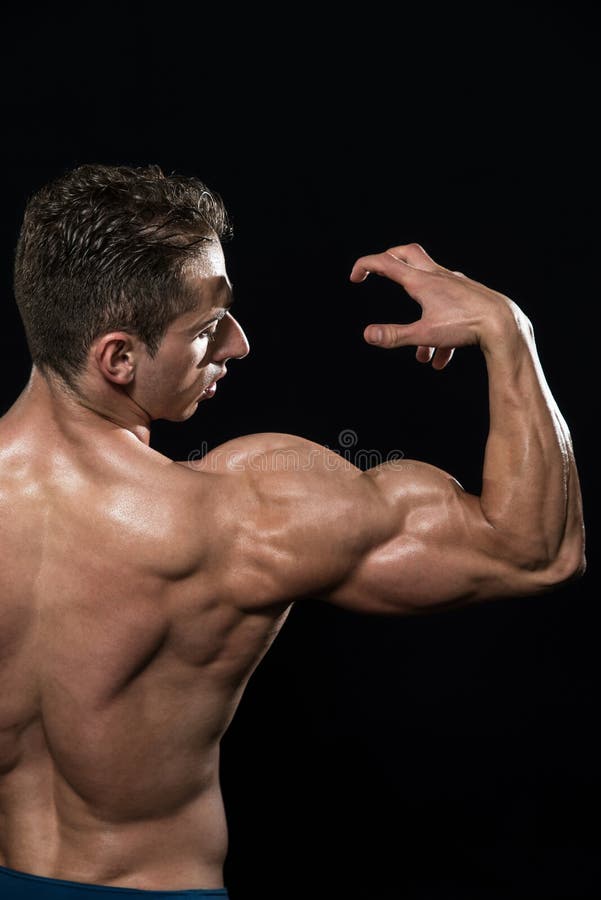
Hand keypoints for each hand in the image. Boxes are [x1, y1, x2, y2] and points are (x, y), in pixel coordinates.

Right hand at [349, 243, 520, 367]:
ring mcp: (454, 283)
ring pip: (428, 290)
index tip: (355, 277)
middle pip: (408, 253)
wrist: (504, 324)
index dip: (366, 266)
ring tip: (421, 354)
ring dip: (419, 319)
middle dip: (389, 260)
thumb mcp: (425, 334)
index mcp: (421, 281)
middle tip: (378, 269)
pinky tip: (442, 356)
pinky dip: (440, 331)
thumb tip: (368, 334)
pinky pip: (447, 309)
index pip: (386, 263)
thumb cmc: (466, 326)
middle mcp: (437, 276)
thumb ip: (394, 335)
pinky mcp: (468, 295)